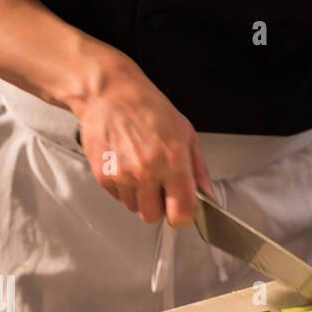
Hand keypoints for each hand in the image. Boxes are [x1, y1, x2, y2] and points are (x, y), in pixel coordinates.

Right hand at [70, 53, 215, 225]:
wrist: (110, 94)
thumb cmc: (148, 108)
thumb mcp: (186, 134)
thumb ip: (199, 171)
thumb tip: (208, 198)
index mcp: (173, 161)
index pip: (181, 213)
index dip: (183, 215)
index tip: (182, 209)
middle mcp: (147, 171)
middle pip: (154, 217)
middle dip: (159, 206)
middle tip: (160, 186)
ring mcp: (122, 175)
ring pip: (134, 208)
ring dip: (140, 196)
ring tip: (141, 169)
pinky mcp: (103, 175)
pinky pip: (118, 197)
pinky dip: (123, 187)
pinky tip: (126, 165)